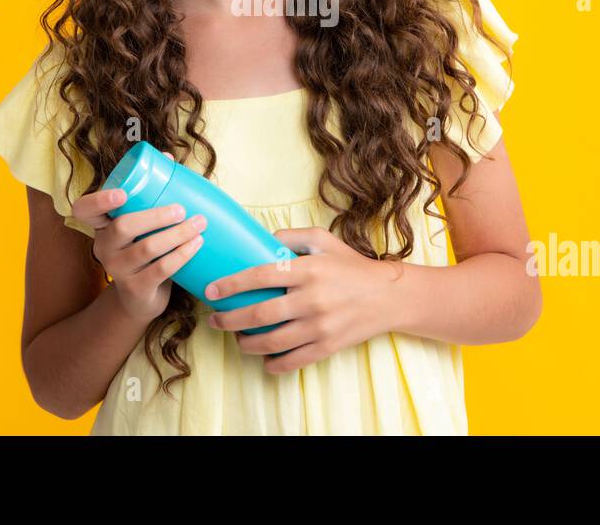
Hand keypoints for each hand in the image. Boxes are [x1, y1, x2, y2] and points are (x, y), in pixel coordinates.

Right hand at [70, 150, 205, 323]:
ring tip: (199, 224)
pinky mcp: (135, 289)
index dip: (98, 200)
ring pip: (147, 248)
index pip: (83, 210)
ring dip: (177, 234)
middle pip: (123, 227)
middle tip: (182, 209)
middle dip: (156, 216)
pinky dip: (182, 255)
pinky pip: (160, 269)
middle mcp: (103, 247)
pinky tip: (196, 244)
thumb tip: (167, 157)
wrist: (141, 299)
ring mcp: (117, 270)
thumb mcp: (142, 225)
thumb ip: (150, 192)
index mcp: (102, 226)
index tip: (122, 193)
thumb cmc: (144, 251)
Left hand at [204, 226, 401, 373]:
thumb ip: (292, 236)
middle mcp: (312, 299)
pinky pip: (292, 361)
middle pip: (259, 314)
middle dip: (230, 319)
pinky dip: (272, 363)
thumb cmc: (352, 266)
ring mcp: (320, 326)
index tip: (211, 290)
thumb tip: (262, 239)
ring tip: (236, 338)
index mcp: (308, 270)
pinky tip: (263, 358)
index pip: (260, 276)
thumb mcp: (324, 240)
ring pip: (271, 341)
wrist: (388, 296)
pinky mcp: (327, 347)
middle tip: (215, 319)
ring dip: (246, 343)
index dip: (231, 284)